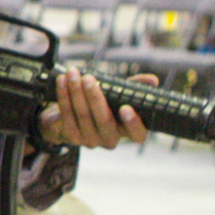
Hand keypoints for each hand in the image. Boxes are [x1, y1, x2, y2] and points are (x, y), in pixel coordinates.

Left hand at [37, 68, 151, 148]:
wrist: (71, 112)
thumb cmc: (101, 103)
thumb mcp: (118, 94)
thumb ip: (134, 87)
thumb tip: (153, 80)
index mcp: (127, 130)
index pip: (137, 135)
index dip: (133, 123)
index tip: (126, 107)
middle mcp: (110, 139)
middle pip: (104, 120)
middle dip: (94, 97)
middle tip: (88, 78)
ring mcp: (91, 140)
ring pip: (83, 116)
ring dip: (75, 92)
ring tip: (72, 74)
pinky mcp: (72, 137)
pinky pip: (67, 115)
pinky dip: (64, 96)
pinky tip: (62, 82)